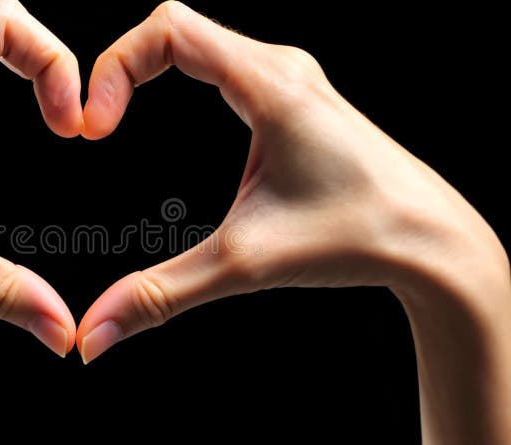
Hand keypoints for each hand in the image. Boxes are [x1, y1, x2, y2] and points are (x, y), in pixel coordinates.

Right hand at [77, 3, 510, 444]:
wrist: (432, 243)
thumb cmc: (357, 239)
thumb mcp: (245, 265)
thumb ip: (160, 295)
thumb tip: (95, 334)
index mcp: (269, 84)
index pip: (168, 30)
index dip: (114, 67)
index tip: (95, 128)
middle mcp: (281, 68)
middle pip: (176, 28)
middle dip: (124, 68)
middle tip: (98, 125)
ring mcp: (291, 80)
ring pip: (200, 43)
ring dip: (151, 73)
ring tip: (117, 121)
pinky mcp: (295, 100)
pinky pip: (223, 65)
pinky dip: (181, 81)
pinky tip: (173, 124)